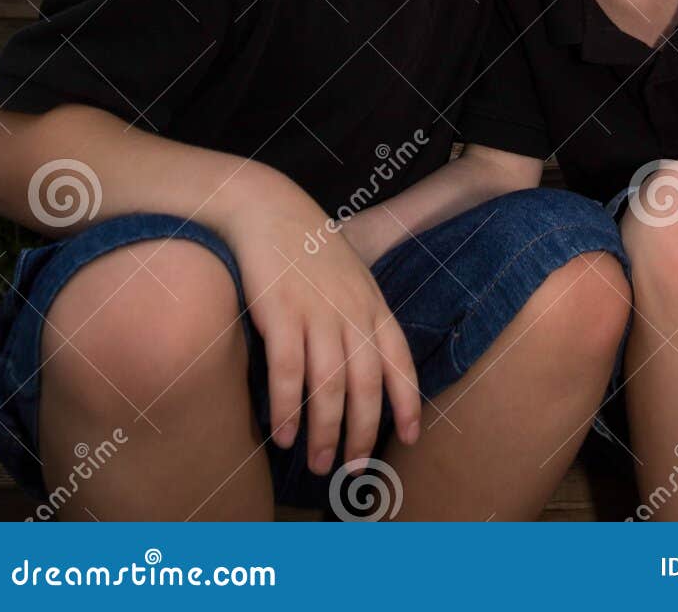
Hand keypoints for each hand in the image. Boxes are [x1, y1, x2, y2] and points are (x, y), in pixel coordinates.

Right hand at [221, 187, 420, 474]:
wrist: (269, 208)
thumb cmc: (309, 247)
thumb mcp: (352, 276)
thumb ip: (362, 315)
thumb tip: (366, 362)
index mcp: (372, 304)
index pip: (399, 361)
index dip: (406, 403)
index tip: (408, 438)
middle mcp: (351, 312)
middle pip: (365, 385)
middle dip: (362, 433)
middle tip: (352, 470)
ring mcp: (317, 312)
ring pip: (328, 387)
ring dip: (325, 432)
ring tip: (319, 464)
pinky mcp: (281, 313)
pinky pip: (287, 373)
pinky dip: (288, 409)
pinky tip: (285, 436)